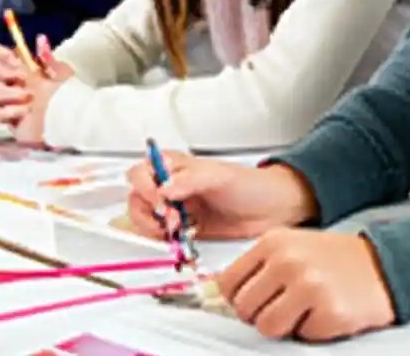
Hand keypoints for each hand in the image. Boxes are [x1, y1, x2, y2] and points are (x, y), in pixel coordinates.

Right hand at [0, 36, 73, 144]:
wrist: (68, 119)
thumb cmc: (66, 95)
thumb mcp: (59, 72)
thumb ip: (46, 57)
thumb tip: (40, 38)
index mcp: (21, 68)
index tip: (5, 53)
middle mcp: (10, 82)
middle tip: (18, 73)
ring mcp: (6, 100)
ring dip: (9, 92)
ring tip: (27, 95)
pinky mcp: (7, 119)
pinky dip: (11, 110)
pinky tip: (26, 110)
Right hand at [126, 153, 317, 240]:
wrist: (273, 210)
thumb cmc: (249, 184)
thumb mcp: (218, 176)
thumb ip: (189, 180)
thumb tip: (163, 189)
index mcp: (173, 166)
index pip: (140, 173)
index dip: (145, 188)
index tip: (162, 201)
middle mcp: (169, 187)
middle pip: (137, 199)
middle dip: (149, 213)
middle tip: (172, 220)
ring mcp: (176, 209)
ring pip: (145, 221)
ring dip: (156, 229)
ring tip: (178, 231)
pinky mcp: (184, 230)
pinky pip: (163, 238)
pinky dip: (167, 243)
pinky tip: (183, 241)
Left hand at [219, 229, 396, 340]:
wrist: (384, 263)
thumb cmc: (334, 259)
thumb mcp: (290, 247)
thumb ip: (257, 267)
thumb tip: (221, 291)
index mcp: (272, 243)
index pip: (227, 283)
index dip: (237, 299)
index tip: (251, 301)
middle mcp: (288, 261)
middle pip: (244, 309)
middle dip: (260, 315)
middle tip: (282, 308)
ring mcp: (310, 286)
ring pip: (267, 327)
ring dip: (285, 326)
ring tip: (303, 311)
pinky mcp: (331, 312)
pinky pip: (303, 336)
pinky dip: (314, 330)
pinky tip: (326, 312)